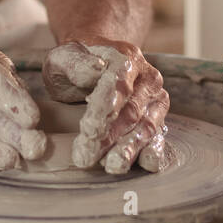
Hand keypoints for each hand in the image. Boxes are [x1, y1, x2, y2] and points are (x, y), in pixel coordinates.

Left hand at [42, 39, 170, 173]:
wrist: (95, 63)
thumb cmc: (76, 64)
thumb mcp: (65, 57)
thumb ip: (77, 63)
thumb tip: (96, 68)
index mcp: (125, 57)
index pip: (117, 85)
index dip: (103, 109)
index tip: (87, 130)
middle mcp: (147, 77)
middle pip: (131, 110)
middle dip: (110, 136)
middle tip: (87, 156)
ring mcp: (155, 98)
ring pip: (146, 126)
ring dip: (130, 148)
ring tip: (112, 165)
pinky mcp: (157, 117)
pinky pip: (158, 135)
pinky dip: (153, 150)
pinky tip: (146, 163)